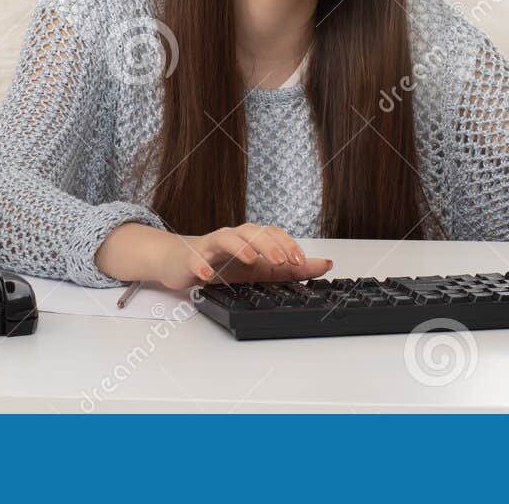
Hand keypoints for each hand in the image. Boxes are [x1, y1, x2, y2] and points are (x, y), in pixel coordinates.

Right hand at [155, 222, 333, 289]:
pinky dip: (203, 267)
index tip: (300, 261)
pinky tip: (209, 276)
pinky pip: (197, 259)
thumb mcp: (262, 270)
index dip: (287, 244)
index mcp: (252, 239)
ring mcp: (211, 246)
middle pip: (252, 232)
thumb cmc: (223, 265)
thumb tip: (326, 265)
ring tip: (252, 260)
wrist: (182, 263)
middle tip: (282, 261)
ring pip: (226, 238)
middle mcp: (234, 237)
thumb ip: (293, 269)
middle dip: (269, 245)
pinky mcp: (192, 258)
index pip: (273, 233)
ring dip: (240, 248)